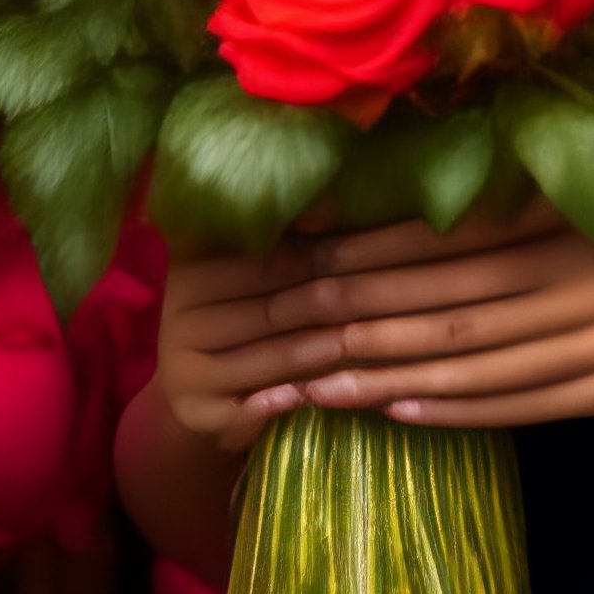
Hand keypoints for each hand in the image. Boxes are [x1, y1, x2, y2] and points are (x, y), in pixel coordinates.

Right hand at [149, 192, 552, 453]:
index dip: (340, 255)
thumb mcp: (278, 267)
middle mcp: (182, 303)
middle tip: (411, 301)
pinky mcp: (192, 408)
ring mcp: (182, 358)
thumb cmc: (262, 314)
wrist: (205, 393)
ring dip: (333, 353)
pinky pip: (254, 401)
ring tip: (389, 343)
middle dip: (347, 304)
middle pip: (279, 304)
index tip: (397, 251)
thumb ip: (309, 236)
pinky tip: (338, 393)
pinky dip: (298, 397)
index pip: (278, 255)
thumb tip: (359, 185)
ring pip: (274, 352)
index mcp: (201, 254)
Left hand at [251, 188, 593, 428]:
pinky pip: (523, 406)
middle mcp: (581, 281)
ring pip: (473, 364)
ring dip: (384, 377)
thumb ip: (528, 210)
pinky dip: (455, 409)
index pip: (446, 241)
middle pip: (443, 306)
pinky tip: (399, 409)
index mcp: (571, 220)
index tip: (295, 262)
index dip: (366, 254)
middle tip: (277, 334)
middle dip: (352, 322)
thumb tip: (422, 217)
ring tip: (314, 384)